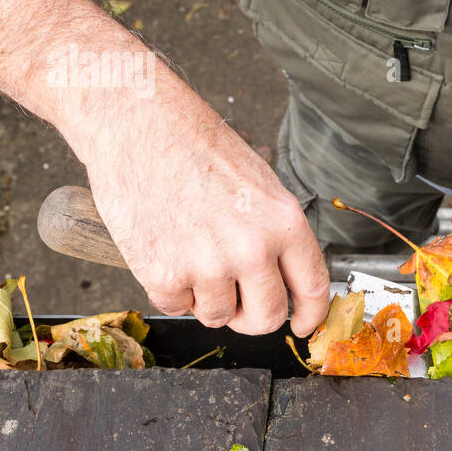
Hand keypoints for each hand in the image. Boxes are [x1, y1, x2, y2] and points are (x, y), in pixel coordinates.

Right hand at [76, 95, 331, 336]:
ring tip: (191, 254)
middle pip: (267, 318)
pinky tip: (165, 249)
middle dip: (253, 318)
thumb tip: (287, 278)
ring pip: (217, 316)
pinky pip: (175, 305)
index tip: (303, 325)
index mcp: (284, 223)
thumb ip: (276, 234)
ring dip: (205, 298)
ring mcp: (208, 266)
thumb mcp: (260, 186)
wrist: (139, 125)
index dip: (311, 316)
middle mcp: (253, 249)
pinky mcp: (164, 275)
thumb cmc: (196, 147)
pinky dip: (169, 288)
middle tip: (238, 304)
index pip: (312, 288)